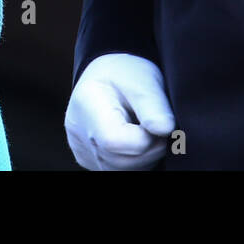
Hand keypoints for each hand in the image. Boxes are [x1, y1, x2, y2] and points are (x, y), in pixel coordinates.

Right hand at [65, 53, 175, 170]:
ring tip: (145, 130)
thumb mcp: (142, 78)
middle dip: (148, 149)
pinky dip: (134, 160)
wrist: (107, 76)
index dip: (145, 139)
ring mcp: (82, 149)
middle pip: (119, 161)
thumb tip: (165, 129)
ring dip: (143, 156)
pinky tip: (135, 139)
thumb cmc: (125, 73)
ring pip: (119, 170)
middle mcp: (78, 131)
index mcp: (87, 103)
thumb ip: (152, 103)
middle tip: (157, 126)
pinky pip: (116, 170)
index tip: (157, 122)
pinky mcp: (89, 159)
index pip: (114, 140)